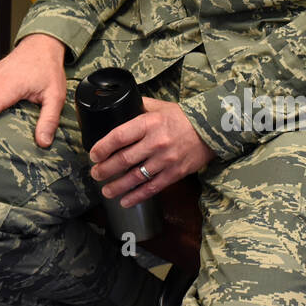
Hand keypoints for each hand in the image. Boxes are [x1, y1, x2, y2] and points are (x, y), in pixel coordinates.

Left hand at [89, 97, 215, 207]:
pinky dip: (136, 196)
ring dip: (117, 186)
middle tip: (95, 174)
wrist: (211, 129)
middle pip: (123, 160)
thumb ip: (139, 106)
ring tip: (105, 190)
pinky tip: (125, 201)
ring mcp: (165, 160)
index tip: (93, 154)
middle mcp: (155, 142)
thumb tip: (120, 104)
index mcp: (149, 124)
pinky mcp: (174, 174)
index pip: (119, 136)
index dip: (103, 147)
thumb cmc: (182, 117)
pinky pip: (152, 188)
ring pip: (135, 177)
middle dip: (105, 169)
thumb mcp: (159, 106)